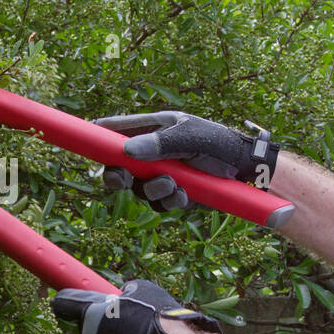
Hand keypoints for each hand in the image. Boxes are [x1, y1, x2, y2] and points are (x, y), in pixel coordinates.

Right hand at [96, 111, 280, 211]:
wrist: (247, 171)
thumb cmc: (220, 142)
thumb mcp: (191, 136)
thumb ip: (160, 143)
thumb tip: (126, 152)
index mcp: (152, 128)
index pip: (114, 131)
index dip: (97, 137)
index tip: (86, 145)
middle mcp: (151, 153)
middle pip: (116, 167)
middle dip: (117, 176)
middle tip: (122, 179)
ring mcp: (160, 175)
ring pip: (137, 190)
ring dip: (152, 190)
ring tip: (174, 184)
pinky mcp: (172, 195)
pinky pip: (158, 204)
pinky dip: (169, 201)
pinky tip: (185, 194)